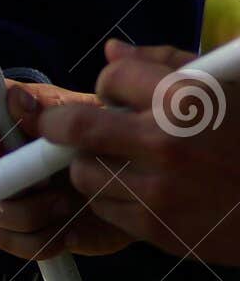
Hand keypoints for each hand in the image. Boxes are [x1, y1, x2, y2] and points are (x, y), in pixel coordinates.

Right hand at [0, 74, 127, 260]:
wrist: (149, 191)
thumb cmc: (124, 144)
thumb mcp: (100, 117)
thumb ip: (56, 107)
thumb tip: (14, 98)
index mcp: (17, 115)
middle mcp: (3, 152)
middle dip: (2, 180)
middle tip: (44, 183)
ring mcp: (9, 191)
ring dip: (28, 212)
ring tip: (67, 206)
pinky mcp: (21, 228)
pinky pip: (6, 238)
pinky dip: (38, 240)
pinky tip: (67, 231)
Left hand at [39, 41, 239, 263]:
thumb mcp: (230, 85)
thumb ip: (169, 63)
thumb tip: (112, 51)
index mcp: (190, 98)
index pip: (111, 78)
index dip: (110, 83)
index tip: (116, 93)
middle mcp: (168, 144)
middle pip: (74, 127)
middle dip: (59, 123)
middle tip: (58, 125)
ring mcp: (159, 190)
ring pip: (83, 172)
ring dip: (92, 162)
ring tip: (120, 158)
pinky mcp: (156, 228)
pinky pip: (103, 207)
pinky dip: (112, 196)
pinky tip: (140, 188)